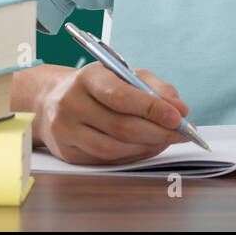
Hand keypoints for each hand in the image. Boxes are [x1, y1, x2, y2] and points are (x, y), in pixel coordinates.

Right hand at [33, 62, 191, 163]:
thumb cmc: (97, 86)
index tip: (178, 117)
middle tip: (183, 133)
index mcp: (88, 78)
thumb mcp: (124, 74)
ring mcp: (66, 131)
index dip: (152, 108)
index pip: (120, 96)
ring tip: (167, 140)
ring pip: (114, 148)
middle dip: (158, 132)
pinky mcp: (68, 153)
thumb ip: (155, 88)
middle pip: (120, 126)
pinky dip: (133, 156)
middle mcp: (71, 104)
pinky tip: (147, 148)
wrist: (52, 100)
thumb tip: (180, 109)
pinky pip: (106, 160)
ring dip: (147, 147)